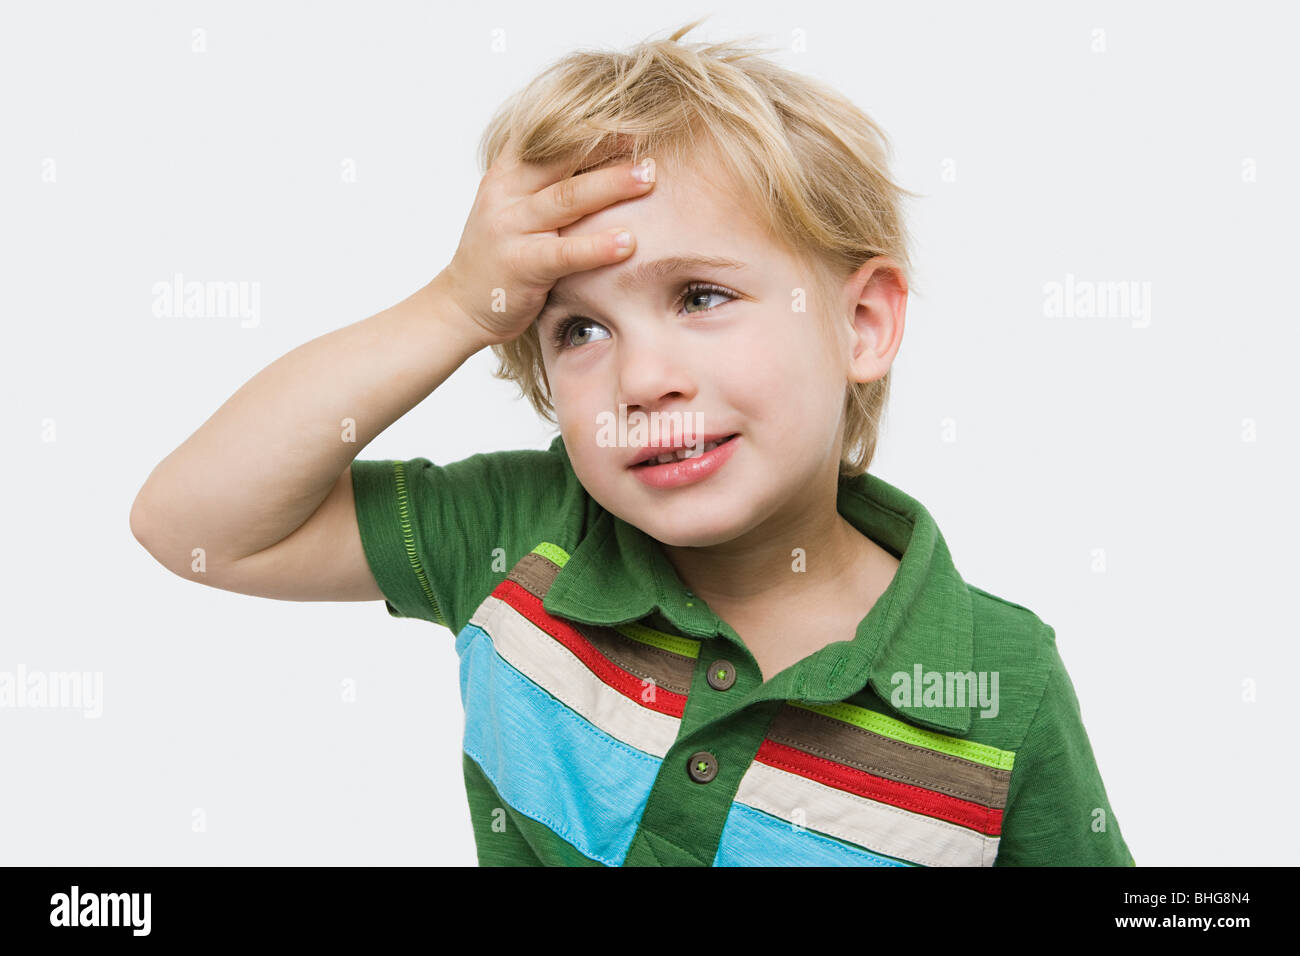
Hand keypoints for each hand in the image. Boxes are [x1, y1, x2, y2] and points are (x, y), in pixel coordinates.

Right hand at [437, 139, 656, 346]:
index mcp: (507, 172)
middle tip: (651, 137)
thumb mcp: (516, 206)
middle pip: (563, 159)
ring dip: (611, 185)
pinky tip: (627, 242)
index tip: (631, 113)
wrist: (461, 304)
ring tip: (647, 178)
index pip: (549, 136)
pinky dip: (597, 246)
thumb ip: (548, 181)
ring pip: (567, 198)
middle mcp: (506, 193)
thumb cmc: (502, 253)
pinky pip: (564, 253)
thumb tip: (607, 157)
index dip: (590, 123)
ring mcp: (510, 228)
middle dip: (608, 146)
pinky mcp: (520, 265)